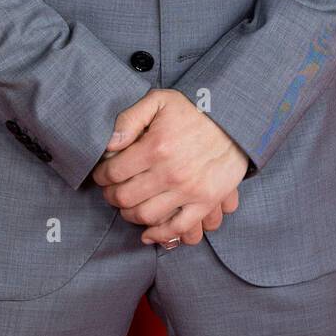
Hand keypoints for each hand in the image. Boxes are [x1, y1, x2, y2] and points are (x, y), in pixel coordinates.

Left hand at [92, 89, 249, 244]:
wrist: (234, 119)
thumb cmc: (193, 109)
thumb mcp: (159, 101)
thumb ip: (129, 119)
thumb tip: (109, 144)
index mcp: (155, 147)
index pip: (114, 172)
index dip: (101, 175)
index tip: (101, 174)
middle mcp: (170, 172)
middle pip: (126, 197)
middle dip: (111, 196)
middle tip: (110, 191)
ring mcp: (189, 190)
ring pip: (146, 215)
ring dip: (129, 215)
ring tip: (127, 206)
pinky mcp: (205, 201)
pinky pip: (178, 228)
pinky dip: (160, 235)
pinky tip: (148, 233)